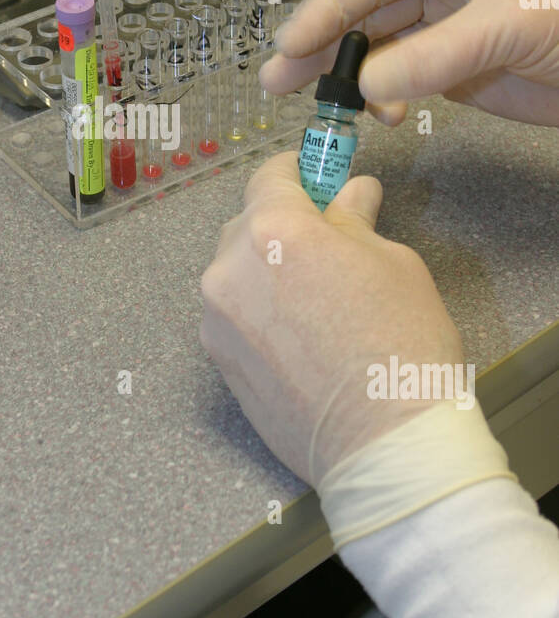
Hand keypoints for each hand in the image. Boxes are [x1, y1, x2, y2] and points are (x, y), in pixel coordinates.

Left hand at [200, 152, 465, 483]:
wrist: (387, 445)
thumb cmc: (401, 349)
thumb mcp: (392, 263)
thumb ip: (356, 222)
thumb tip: (352, 195)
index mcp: (274, 229)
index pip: (270, 177)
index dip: (297, 172)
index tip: (315, 177)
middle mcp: (230, 268)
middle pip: (247, 225)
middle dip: (282, 227)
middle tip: (327, 245)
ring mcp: (217, 319)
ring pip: (236, 274)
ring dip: (266, 274)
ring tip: (317, 303)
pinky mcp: (218, 362)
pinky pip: (234, 316)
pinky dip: (259, 314)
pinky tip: (302, 338)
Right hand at [261, 0, 558, 126]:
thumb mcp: (510, 23)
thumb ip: (436, 55)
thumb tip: (369, 84)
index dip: (326, 10)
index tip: (291, 45)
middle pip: (366, 13)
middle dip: (322, 47)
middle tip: (279, 81)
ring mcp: (451, 29)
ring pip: (382, 52)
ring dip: (349, 79)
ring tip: (319, 108)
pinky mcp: (462, 70)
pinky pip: (408, 82)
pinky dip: (387, 100)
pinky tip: (382, 115)